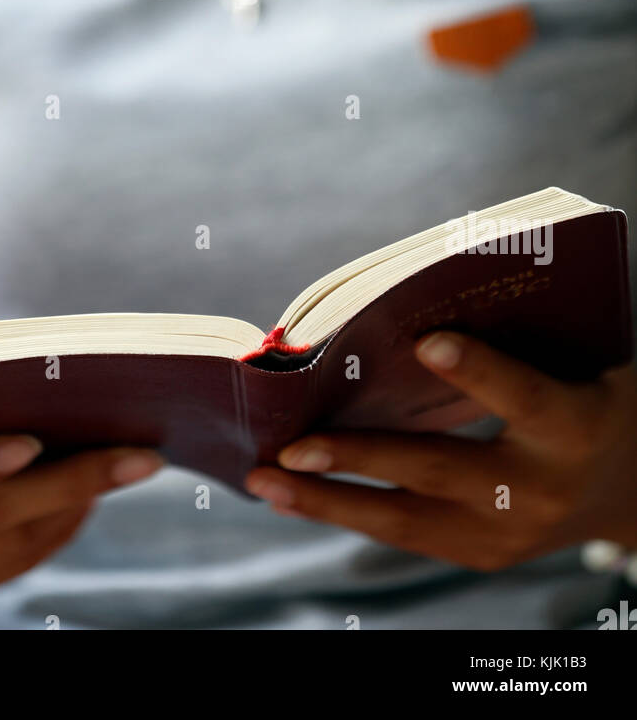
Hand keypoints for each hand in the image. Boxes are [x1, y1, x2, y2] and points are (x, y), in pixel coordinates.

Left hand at [245, 331, 636, 571]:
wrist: (632, 486)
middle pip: (439, 472)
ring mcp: (511, 535)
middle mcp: (542, 489)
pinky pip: (408, 534)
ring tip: (266, 481)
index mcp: (574, 426)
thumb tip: (404, 312)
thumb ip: (507, 342)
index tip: (427, 340)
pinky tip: (297, 495)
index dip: (479, 371)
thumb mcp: (571, 361)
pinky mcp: (485, 556)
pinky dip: (348, 512)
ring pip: (407, 521)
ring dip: (329, 501)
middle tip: (292, 448)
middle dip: (359, 460)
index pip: (524, 396)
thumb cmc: (587, 395)